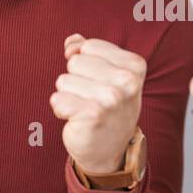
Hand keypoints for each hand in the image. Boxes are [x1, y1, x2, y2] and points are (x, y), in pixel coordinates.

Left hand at [49, 34, 144, 173]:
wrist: (109, 151)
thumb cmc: (106, 107)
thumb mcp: (105, 75)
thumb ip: (87, 51)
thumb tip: (71, 42)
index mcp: (134, 65)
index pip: (89, 47)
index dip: (86, 65)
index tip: (100, 83)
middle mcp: (127, 80)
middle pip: (75, 62)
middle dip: (77, 80)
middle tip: (93, 100)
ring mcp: (111, 98)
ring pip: (64, 80)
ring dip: (69, 96)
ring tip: (85, 110)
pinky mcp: (92, 114)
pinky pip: (57, 99)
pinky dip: (61, 110)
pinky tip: (78, 120)